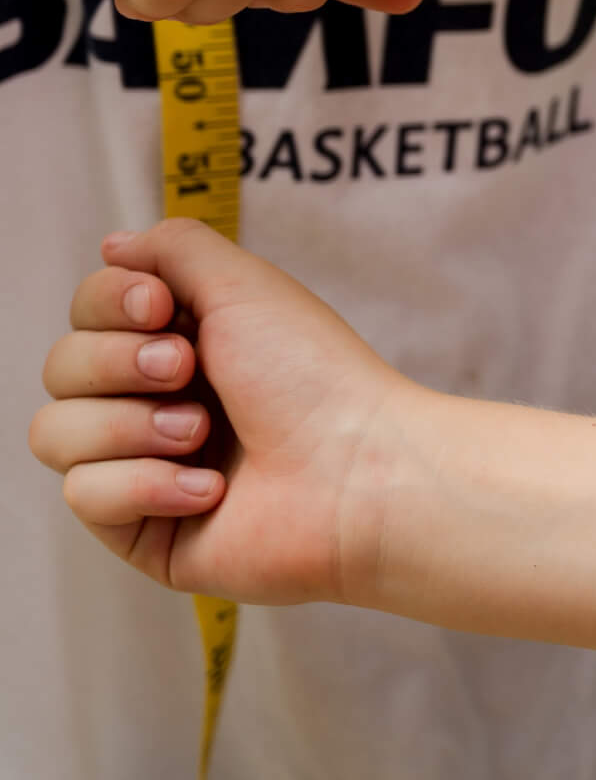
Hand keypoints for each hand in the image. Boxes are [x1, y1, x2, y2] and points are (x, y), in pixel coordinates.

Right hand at [29, 219, 421, 604]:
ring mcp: (145, 468)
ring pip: (55, 434)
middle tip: (186, 369)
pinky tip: (210, 490)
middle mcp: (156, 402)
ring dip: (131, 426)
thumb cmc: (312, 376)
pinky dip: (148, 484)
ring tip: (203, 434)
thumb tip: (113, 247)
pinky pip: (85, 496)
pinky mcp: (144, 533)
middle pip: (61, 368)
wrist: (356, 471)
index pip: (85, 313)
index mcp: (179, 342)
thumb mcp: (243, 284)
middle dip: (119, 363)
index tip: (160, 309)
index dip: (106, 305)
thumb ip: (172, 248)